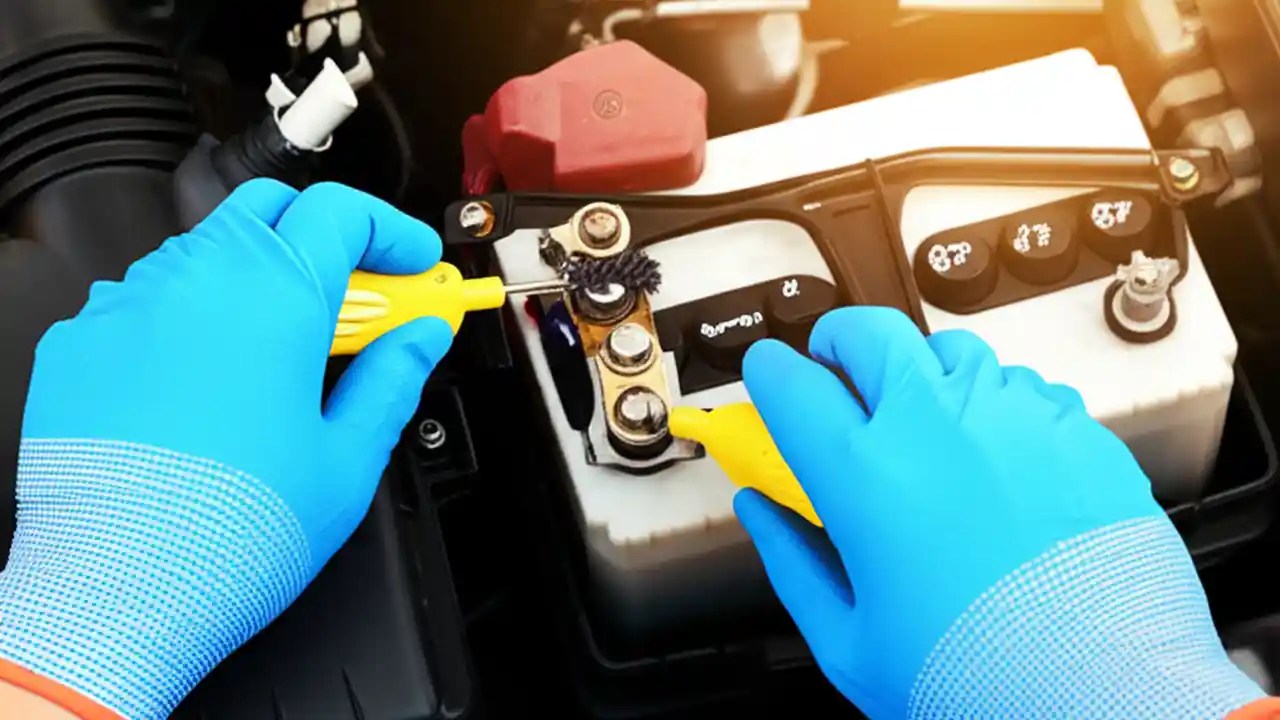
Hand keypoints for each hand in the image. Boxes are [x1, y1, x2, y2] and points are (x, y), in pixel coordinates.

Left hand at [0, 180, 452, 718]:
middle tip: (357, 296)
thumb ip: (393, 377)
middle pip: (272, 210)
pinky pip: (148, 298)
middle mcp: (195, 281)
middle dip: (324, 236)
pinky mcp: (82, 340)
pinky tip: (211, 380)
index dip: (390, 231)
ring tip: (286, 350)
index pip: (341, 213)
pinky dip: (194, 315)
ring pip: (208, 250)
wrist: (118, 588)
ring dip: (260, 276)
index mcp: (274, 297)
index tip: (412, 263)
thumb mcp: (347, 456)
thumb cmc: (230, 531)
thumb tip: (423, 336)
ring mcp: (128, 304)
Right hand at [737, 307, 1263, 718]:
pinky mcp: (1071, 425)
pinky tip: (997, 453)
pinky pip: (1019, 385)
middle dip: (839, 340)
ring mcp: (1009, 415)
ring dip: (920, 368)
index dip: (770, 372)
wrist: (1104, 695)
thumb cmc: (978, 677)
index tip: (771, 377)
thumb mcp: (849, 640)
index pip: (791, 382)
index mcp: (863, 474)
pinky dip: (994, 403)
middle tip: (837, 366)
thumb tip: (760, 513)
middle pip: (868, 332)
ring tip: (925, 414)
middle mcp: (934, 424)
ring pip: (949, 347)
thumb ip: (791, 562)